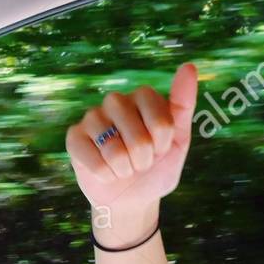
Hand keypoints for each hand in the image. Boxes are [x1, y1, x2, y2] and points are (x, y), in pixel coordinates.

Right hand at [65, 64, 197, 225]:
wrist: (132, 197)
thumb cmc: (157, 167)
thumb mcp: (179, 140)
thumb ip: (184, 104)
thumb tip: (189, 66)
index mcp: (143, 96)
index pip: (161, 123)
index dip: (163, 145)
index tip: (160, 149)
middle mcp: (115, 100)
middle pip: (138, 138)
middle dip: (143, 159)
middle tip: (140, 160)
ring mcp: (92, 117)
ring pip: (115, 151)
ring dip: (125, 169)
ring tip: (123, 166)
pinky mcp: (74, 136)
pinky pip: (95, 162)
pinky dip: (106, 175)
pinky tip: (106, 172)